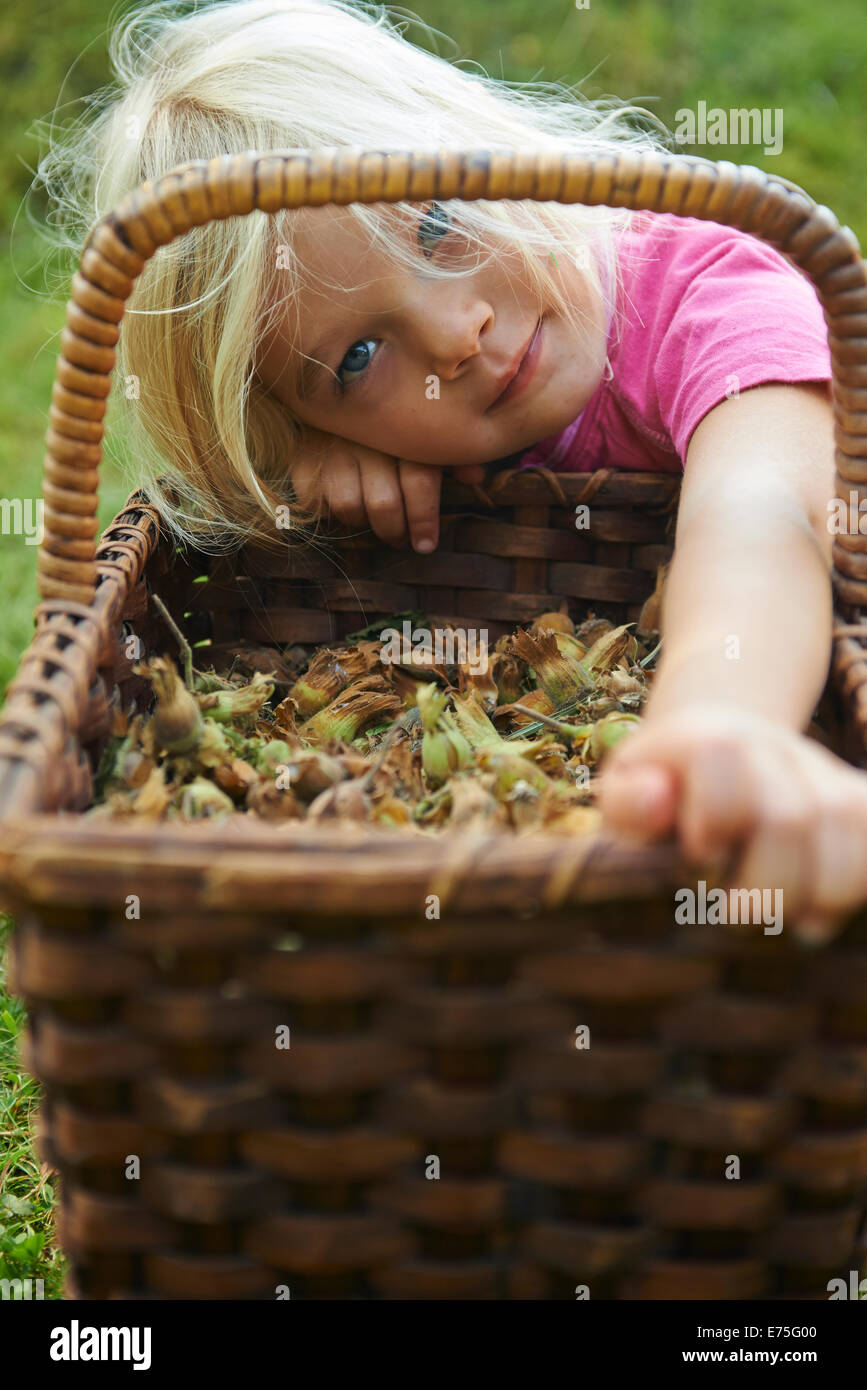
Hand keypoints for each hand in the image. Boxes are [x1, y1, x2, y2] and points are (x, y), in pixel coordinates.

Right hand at [289, 428, 484, 551]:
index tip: (426, 544)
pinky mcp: (301, 454)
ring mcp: (331, 446)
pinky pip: (314, 500)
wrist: (328, 375)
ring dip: (363, 523)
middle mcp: (366, 438)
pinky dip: (328, 511)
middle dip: (396, 531)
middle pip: (384, 503)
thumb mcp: (424, 424)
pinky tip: (340, 505)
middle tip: (400, 539)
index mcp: (402, 428)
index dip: (424, 520)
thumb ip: (451, 450)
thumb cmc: (389, 409)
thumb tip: (474, 476)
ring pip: (349, 507)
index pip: (419, 481)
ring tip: (371, 521)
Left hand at [596, 701, 866, 941]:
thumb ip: (627, 800)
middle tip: (737, 912)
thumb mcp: (625, 790)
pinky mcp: (858, 802)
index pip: (726, 758)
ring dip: (820, 892)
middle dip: (766, 881)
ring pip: (849, 824)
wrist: (718, 748)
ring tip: (787, 923)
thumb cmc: (660, 789)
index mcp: (712, 742)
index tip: (700, 856)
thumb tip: (660, 802)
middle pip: (792, 815)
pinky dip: (858, 885)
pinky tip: (820, 917)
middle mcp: (777, 751)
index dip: (714, 815)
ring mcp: (824, 775)